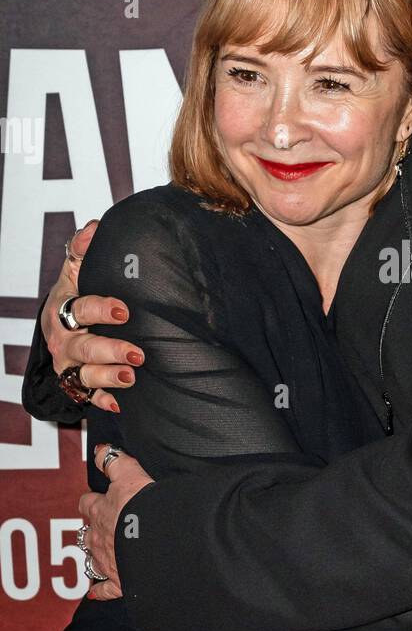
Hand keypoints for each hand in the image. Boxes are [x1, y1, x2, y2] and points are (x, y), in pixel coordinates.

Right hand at [43, 220, 143, 412]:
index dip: (101, 310)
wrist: (56, 327)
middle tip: (136, 354)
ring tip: (132, 376)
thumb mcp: (74, 272)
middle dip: (110, 350)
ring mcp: (69, 364)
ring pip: (86, 374)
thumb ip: (82, 250)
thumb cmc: (73, 295)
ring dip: (109, 377)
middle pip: (84, 347)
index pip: (81, 309)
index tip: (124, 311)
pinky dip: (102, 400)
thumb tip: (94, 227)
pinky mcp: (77, 382)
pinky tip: (119, 403)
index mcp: (64, 309)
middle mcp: (65, 339)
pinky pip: (88, 395)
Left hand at [78, 442, 153, 598]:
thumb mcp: (132, 474)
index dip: (93, 498)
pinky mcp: (119, 581)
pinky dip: (99, 589)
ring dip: (95, 553)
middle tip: (105, 521)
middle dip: (93, 525)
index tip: (100, 493)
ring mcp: (107, 560)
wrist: (162, 544)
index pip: (88, 501)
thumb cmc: (149, 508)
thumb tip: (101, 449)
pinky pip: (104, 588)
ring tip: (103, 550)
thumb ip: (116, 460)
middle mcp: (99, 536)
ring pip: (91, 557)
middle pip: (87, 529)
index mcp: (103, 509)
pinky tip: (95, 591)